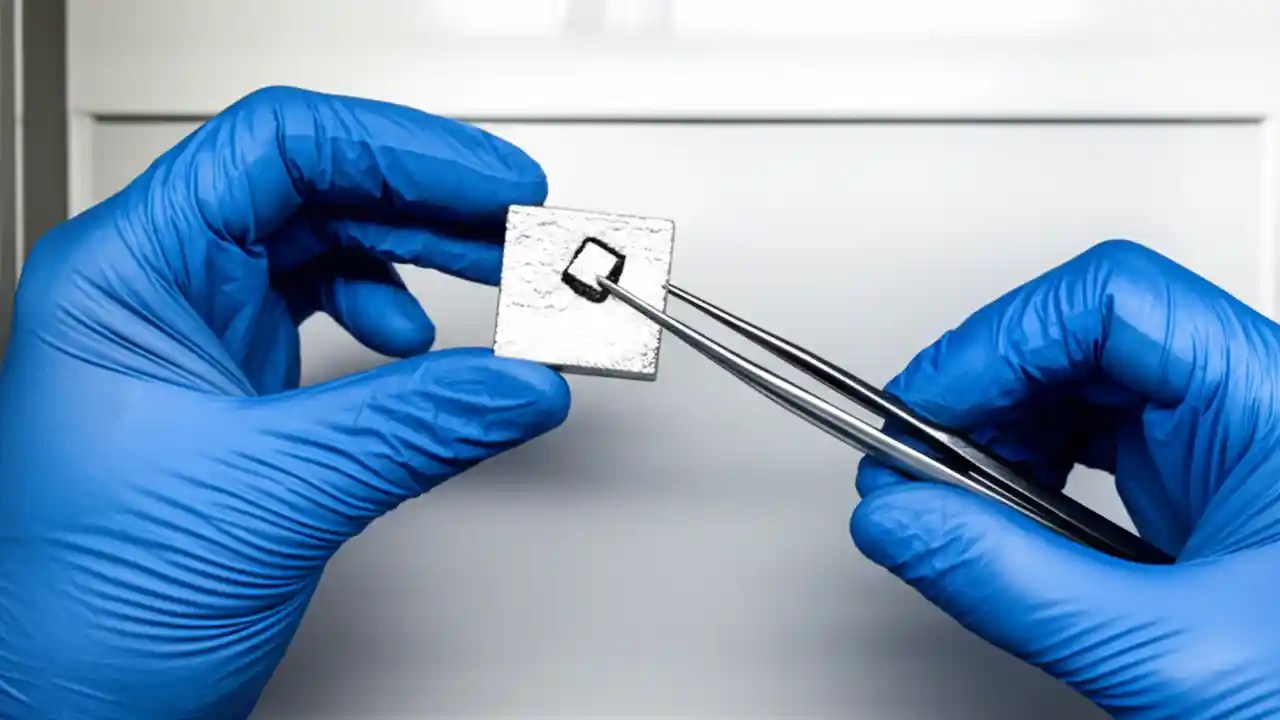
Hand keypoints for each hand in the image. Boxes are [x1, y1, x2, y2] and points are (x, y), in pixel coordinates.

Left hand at [0, 87, 569, 718]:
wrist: (69, 711)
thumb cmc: (83, 613)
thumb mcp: (271, 497)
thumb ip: (415, 426)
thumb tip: (524, 380)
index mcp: (127, 275)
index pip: (277, 150)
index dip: (400, 150)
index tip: (490, 183)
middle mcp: (158, 291)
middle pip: (315, 189)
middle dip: (429, 203)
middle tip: (520, 230)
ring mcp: (199, 337)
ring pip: (329, 245)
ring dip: (423, 254)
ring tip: (497, 276)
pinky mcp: (238, 388)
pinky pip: (332, 311)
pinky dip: (397, 316)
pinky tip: (422, 344)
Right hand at [853, 239, 1279, 718]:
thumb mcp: (1167, 650)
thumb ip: (1016, 582)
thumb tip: (901, 519)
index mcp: (1272, 406)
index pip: (1113, 301)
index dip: (1002, 342)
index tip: (928, 408)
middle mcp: (1247, 411)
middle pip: (1081, 338)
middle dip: (982, 393)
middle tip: (913, 454)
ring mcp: (1219, 451)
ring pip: (1077, 389)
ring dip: (995, 435)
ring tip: (947, 494)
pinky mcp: (1192, 497)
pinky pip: (1088, 449)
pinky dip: (1023, 475)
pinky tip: (998, 518)